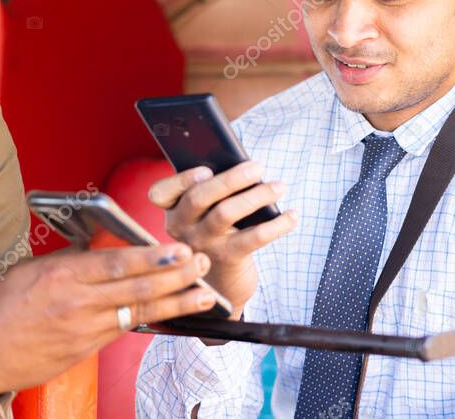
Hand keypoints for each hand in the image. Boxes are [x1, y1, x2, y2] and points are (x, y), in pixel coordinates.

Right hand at [0, 243, 213, 391]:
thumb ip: (71, 259)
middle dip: (177, 277)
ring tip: (204, 295)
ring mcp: (83, 331)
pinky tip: (172, 314)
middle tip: (203, 265)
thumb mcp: (32, 269)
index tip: (179, 250)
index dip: (153, 257)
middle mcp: (77, 303)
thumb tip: (102, 248)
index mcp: (62, 276)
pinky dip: (150, 320)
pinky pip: (123, 330)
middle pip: (137, 288)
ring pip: (138, 312)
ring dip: (175, 303)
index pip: (117, 264)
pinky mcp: (84, 351)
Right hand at [148, 162, 297, 316]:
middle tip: (258, 166)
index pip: (161, 193)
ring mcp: (203, 246)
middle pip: (199, 197)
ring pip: (225, 213)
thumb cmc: (218, 237)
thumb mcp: (206, 216)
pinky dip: (277, 224)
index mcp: (173, 211)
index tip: (205, 169)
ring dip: (256, 196)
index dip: (181, 179)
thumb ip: (215, 194)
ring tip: (279, 186)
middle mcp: (182, 229)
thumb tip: (247, 170)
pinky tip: (293, 216)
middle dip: (231, 179)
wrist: (221, 287)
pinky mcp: (227, 260)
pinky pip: (253, 237)